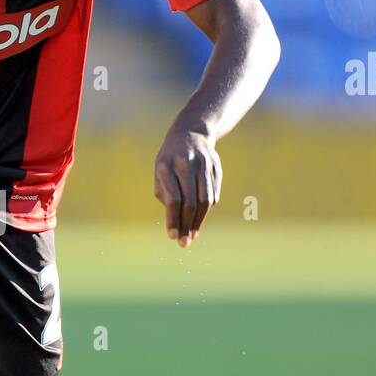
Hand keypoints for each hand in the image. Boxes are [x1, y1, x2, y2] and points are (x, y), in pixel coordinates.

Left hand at [154, 127, 220, 246]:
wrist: (191, 132)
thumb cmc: (170, 160)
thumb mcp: (160, 172)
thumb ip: (165, 196)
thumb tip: (175, 223)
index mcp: (166, 165)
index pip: (173, 198)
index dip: (173, 219)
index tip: (172, 236)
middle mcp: (186, 164)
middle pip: (190, 202)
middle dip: (186, 225)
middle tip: (183, 243)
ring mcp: (204, 165)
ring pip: (205, 200)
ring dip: (199, 221)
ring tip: (192, 236)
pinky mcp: (216, 167)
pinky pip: (213, 194)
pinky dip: (206, 212)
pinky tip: (198, 221)